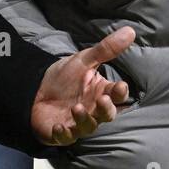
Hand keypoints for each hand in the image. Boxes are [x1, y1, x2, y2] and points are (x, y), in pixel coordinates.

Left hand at [31, 26, 135, 145]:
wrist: (37, 88)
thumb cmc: (65, 77)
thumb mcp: (84, 60)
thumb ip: (106, 49)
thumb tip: (130, 30)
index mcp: (101, 92)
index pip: (116, 95)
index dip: (120, 93)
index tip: (121, 86)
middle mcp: (93, 110)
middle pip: (106, 115)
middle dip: (106, 109)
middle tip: (102, 99)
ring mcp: (77, 123)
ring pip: (88, 126)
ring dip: (84, 119)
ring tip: (77, 107)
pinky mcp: (61, 132)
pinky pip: (65, 137)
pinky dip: (63, 134)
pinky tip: (59, 126)